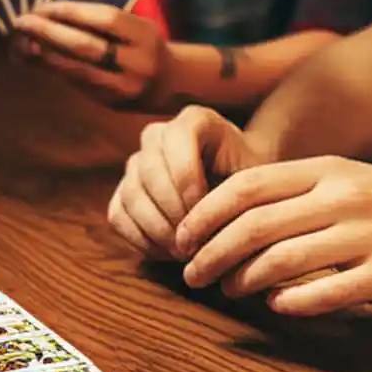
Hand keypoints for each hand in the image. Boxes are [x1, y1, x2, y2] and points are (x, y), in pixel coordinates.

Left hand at [12, 2, 170, 110]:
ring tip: (21, 41)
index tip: (42, 7)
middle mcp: (138, 63)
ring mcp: (125, 87)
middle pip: (86, 47)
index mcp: (144, 35)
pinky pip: (78, 83)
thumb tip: (51, 16)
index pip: (104, 19)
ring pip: (77, 69)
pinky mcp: (112, 103)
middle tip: (22, 22)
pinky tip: (37, 58)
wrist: (171, 84)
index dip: (71, 12)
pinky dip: (55, 69)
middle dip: (49, 33)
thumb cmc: (144, 46)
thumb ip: (100, 23)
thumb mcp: (134, 27)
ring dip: (44, 54)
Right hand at [107, 106, 261, 258]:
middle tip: (194, 241)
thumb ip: (234, 189)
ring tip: (183, 251)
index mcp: (193, 120)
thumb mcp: (254, 176)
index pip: (178, 143)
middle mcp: (157, 135)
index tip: (205, 214)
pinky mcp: (122, 192)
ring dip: (156, 230)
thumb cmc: (249, 181)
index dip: (188, 181)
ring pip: (131, 195)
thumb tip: (204, 223)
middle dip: (172, 212)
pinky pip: (118, 215)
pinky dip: (139, 239)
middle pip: (150, 172)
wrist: (236, 186)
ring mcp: (136, 163)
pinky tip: (166, 252)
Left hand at [176, 156, 371, 315]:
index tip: (179, 239)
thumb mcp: (345, 181)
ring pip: (282, 260)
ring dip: (243, 280)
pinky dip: (292, 302)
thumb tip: (227, 222)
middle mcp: (342, 198)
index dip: (204, 215)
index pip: (247, 187)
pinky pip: (327, 291)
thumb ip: (293, 196)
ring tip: (226, 291)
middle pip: (254, 225)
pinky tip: (276, 306)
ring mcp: (366, 235)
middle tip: (190, 274)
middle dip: (210, 253)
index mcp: (326, 171)